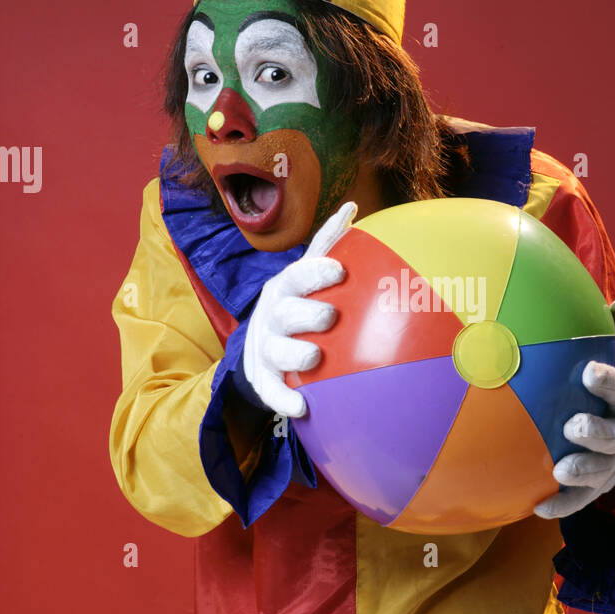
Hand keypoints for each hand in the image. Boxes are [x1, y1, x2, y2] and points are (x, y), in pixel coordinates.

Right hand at [240, 201, 356, 417]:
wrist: (260, 344)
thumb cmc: (297, 303)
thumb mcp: (306, 274)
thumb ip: (328, 243)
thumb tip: (353, 206)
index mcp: (286, 288)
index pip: (298, 275)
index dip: (316, 273)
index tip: (340, 272)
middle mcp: (273, 316)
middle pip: (286, 312)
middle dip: (308, 312)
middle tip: (331, 315)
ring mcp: (267, 348)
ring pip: (278, 350)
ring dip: (296, 352)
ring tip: (316, 355)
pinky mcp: (264, 379)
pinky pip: (272, 391)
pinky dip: (284, 399)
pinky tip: (302, 407)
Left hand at [533, 296, 614, 518]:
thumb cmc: (608, 394)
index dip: (608, 382)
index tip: (589, 370)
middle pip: (614, 439)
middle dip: (596, 433)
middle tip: (573, 426)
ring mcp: (609, 465)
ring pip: (598, 472)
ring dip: (580, 471)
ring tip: (559, 469)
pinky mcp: (593, 489)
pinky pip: (578, 501)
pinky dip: (561, 506)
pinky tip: (537, 507)